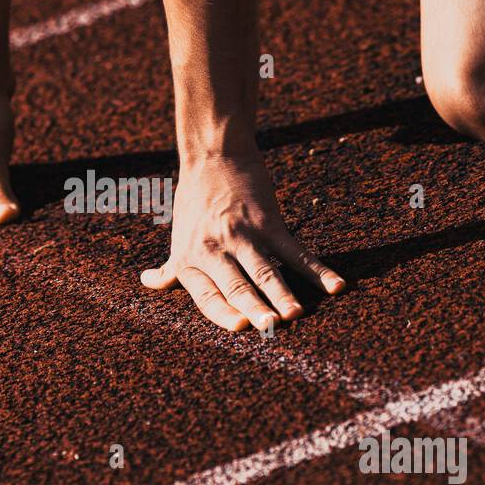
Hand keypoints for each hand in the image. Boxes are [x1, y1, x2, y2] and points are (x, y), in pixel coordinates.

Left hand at [141, 152, 344, 330]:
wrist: (214, 156)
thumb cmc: (194, 201)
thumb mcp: (178, 236)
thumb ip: (170, 267)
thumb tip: (148, 283)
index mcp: (191, 260)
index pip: (207, 295)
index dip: (222, 312)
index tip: (239, 328)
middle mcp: (215, 249)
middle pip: (236, 284)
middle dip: (253, 307)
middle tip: (269, 327)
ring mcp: (243, 234)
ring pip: (265, 269)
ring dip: (282, 293)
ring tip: (296, 314)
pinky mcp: (268, 220)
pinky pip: (295, 250)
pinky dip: (317, 270)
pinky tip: (336, 286)